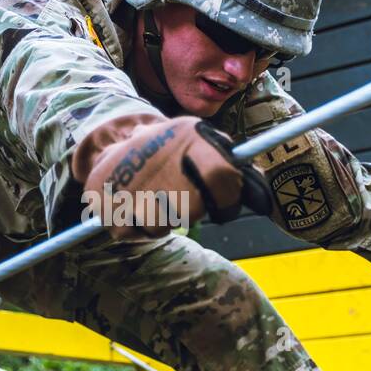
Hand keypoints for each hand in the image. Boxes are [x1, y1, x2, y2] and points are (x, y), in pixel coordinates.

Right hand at [72, 115, 270, 240]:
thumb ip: (226, 159)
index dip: (229, 197)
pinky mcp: (115, 209)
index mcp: (184, 136)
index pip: (220, 175)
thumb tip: (260, 186)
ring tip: (157, 195)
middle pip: (195, 207)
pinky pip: (148, 233)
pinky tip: (139, 206)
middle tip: (187, 200)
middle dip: (195, 209)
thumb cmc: (165, 150)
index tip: (227, 203)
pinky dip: (147, 227)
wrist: (110, 151)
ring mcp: (134, 184)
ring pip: (171, 223)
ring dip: (170, 218)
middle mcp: (158, 157)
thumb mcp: (194, 139)